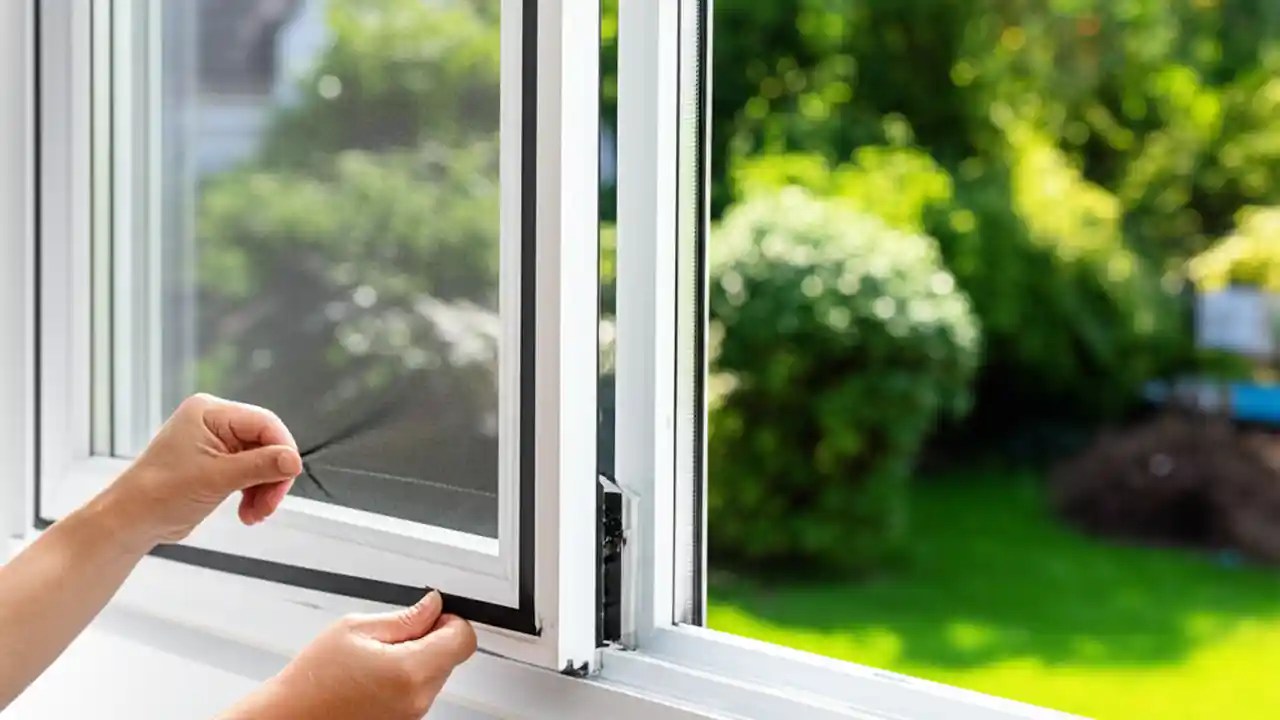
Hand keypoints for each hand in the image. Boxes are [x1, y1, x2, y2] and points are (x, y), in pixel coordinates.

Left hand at [100, 393, 302, 548]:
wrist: (131, 521)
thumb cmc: (159, 494)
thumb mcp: (217, 478)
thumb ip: (260, 466)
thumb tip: (294, 460)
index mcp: (210, 412)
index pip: (264, 423)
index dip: (282, 450)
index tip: (288, 477)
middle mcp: (214, 422)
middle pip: (266, 443)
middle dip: (272, 476)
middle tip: (269, 505)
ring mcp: (216, 443)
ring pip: (263, 461)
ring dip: (265, 489)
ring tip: (255, 514)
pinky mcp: (218, 463)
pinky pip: (251, 472)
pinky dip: (255, 493)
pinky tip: (247, 511)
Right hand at [222, 591, 477, 719]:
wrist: (291, 718)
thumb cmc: (313, 679)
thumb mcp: (354, 629)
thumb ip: (404, 617)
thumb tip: (432, 605)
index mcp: (410, 671)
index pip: (463, 640)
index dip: (450, 620)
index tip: (433, 615)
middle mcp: (418, 699)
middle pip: (451, 657)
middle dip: (432, 638)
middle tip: (394, 634)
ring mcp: (412, 715)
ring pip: (436, 674)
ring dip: (418, 659)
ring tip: (377, 657)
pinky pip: (420, 692)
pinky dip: (407, 679)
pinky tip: (376, 675)